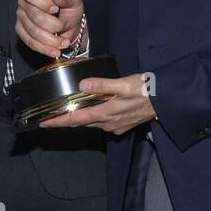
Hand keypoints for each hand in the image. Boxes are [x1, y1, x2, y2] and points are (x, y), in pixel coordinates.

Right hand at [16, 0, 83, 58]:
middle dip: (53, 25)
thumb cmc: (70, 10)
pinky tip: (55, 51)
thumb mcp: (74, 0)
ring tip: (64, 42)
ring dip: (51, 40)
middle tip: (65, 26)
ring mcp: (21, 17)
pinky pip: (31, 43)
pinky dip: (45, 48)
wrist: (70, 27)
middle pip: (34, 16)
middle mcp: (24, 2)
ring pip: (33, 32)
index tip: (55, 9)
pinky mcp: (22, 31)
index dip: (42, 3)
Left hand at [40, 74, 156, 135]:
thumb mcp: (123, 84)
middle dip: (64, 121)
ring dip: (77, 119)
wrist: (167, 101)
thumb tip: (81, 86)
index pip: (75, 120)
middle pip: (81, 123)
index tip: (43, 123)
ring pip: (91, 123)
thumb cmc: (147, 90)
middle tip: (48, 118)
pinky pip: (101, 122)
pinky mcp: (123, 124)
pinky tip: (90, 110)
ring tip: (64, 114)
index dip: (57, 122)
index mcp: (106, 114)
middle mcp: (108, 124)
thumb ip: (102, 85)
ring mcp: (116, 126)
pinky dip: (91, 117)